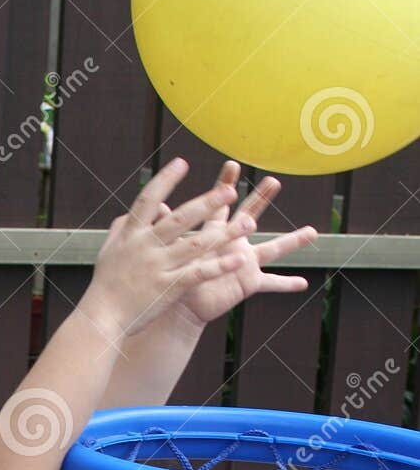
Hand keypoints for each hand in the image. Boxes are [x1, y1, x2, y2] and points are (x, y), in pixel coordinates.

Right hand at [89, 157, 253, 338]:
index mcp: (131, 234)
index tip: (182, 162)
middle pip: (180, 218)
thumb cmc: (105, 285)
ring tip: (249, 222)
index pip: (148, 200)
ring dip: (223, 233)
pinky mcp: (168, 288)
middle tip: (229, 190)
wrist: (100, 318)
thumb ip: (119, 229)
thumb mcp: (108, 251)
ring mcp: (157, 266)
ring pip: (195, 245)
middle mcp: (145, 246)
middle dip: (206, 203)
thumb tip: (127, 213)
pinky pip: (197, 274)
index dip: (165, 180)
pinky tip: (238, 259)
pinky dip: (219, 266)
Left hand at [154, 159, 317, 328]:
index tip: (232, 163)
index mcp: (214, 232)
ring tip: (313, 232)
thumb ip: (168, 227)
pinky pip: (271, 283)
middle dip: (261, 198)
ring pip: (274, 248)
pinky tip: (304, 284)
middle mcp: (233, 242)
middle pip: (251, 215)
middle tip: (273, 181)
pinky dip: (286, 284)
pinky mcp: (248, 282)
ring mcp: (244, 262)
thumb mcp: (172, 249)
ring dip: (293, 241)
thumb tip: (156, 205)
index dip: (225, 183)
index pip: (221, 202)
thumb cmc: (173, 276)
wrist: (180, 305)